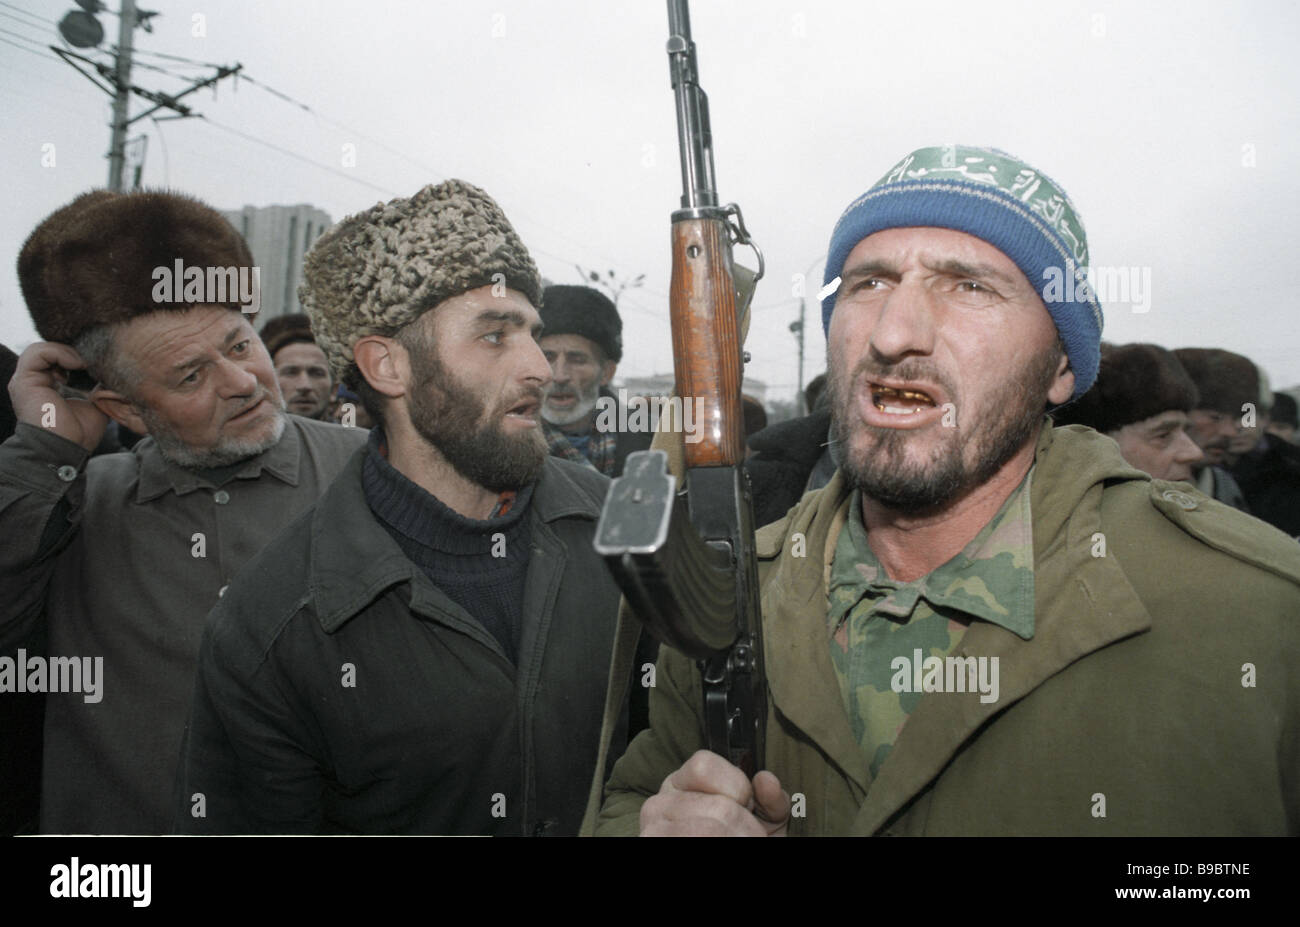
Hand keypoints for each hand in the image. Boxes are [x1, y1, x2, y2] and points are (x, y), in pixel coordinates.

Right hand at [8, 342, 109, 451]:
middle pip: (50, 351)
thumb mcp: (94, 404)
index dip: (77, 355)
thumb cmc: (79, 434)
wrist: (66, 449)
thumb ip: (97, 387)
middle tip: (93, 361)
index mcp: (46, 386)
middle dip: (73, 351)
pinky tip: (76, 365)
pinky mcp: (24, 380)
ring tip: (84, 364)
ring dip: (67, 351)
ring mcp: (26, 380)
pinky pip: (37, 352)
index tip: (97, 363)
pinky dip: (59, 353)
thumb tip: (110, 372)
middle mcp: (34, 381)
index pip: (57, 358)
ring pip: (42, 348)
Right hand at [640, 749, 789, 835]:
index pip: (703, 766)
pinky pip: (701, 839)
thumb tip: (766, 781)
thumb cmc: (741, 838)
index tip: (747, 805)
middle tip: (745, 835)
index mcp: (680, 784)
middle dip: (746, 826)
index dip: (737, 788)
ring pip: (712, 830)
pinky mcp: (655, 844)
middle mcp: (659, 804)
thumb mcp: (762, 817)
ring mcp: (655, 832)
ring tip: (736, 841)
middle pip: (718, 807)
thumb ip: (770, 799)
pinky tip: (724, 843)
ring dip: (737, 838)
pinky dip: (727, 842)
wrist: (729, 860)